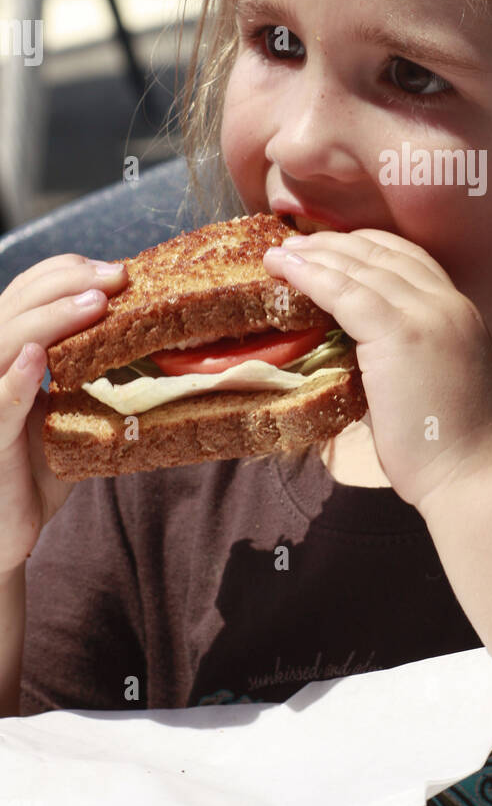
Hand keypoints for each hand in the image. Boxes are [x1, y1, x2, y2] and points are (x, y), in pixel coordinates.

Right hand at [0, 254, 126, 577]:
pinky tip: (37, 360)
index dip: (65, 272)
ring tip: (94, 304)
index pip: (27, 293)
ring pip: (3, 340)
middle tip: (117, 277)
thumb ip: (96, 378)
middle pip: (15, 304)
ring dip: (50, 318)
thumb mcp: (73, 413)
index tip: (116, 271)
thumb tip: (162, 345)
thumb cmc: (39, 470)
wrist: (9, 534)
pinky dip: (15, 380)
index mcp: (9, 353)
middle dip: (66, 282)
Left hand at [262, 229, 491, 509]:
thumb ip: (398, 355)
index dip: (367, 247)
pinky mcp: (401, 334)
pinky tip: (286, 270)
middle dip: (336, 244)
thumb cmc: (449, 447)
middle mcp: (446, 303)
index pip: (410, 259)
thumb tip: (350, 351)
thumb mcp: (430, 381)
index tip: (333, 247)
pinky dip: (312, 276)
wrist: (475, 476)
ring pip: (362, 267)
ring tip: (281, 253)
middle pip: (383, 254)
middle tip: (297, 243)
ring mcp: (426, 315)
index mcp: (458, 312)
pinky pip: (345, 292)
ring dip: (316, 255)